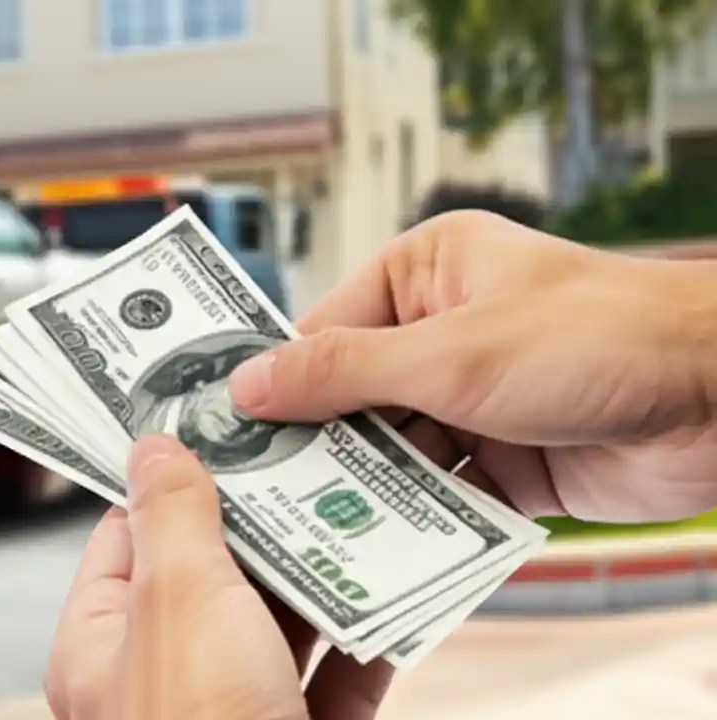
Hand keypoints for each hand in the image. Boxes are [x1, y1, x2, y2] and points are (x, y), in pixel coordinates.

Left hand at [45, 435, 392, 719]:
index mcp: (105, 643)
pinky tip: (400, 592)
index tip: (217, 421)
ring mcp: (235, 708)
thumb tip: (152, 447)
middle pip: (214, 569)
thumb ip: (171, 520)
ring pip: (280, 618)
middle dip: (266, 516)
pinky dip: (370, 636)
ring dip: (325, 568)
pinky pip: (337, 673)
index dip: (172, 473)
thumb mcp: (179, 605)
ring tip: (368, 504)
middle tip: (312, 454)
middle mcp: (166, 674)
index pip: (128, 532)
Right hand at [228, 210, 716, 522]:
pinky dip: (409, 518)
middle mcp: (440, 332)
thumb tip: (250, 381)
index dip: (274, 379)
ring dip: (358, 487)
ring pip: (387, 449)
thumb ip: (344, 372)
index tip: (221, 424)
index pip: (323, 328)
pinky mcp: (500, 457)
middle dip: (311, 442)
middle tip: (251, 488)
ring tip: (299, 526)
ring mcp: (470, 398)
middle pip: (348, 394)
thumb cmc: (601, 336)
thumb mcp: (452, 353)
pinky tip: (369, 548)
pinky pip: (433, 491)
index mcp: (425, 274)